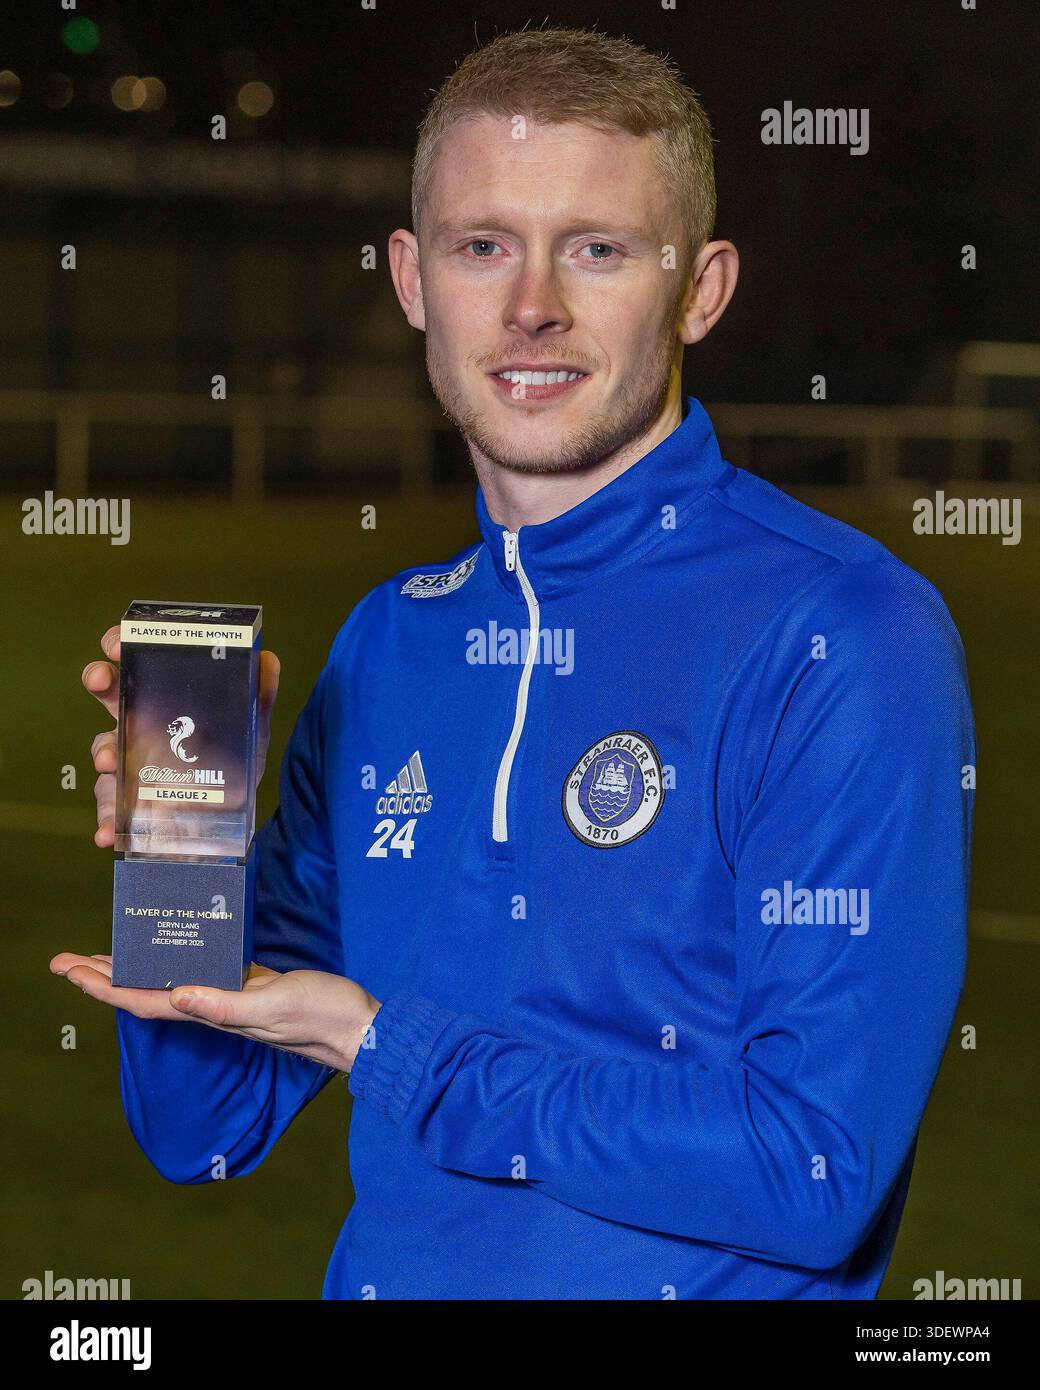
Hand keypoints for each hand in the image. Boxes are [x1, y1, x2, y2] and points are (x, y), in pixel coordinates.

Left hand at [49, 954, 380, 1072]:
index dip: (101, 986)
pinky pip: (197, 971)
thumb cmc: (321, 1016)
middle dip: (102, 976)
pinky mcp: (248, 984)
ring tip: (103, 953)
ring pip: (165, 982)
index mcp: (212, 1012)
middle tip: (65, 958)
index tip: (68, 969)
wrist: (358, 1026)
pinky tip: (172, 945)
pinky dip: (174, 958)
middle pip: (143, 993)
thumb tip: (177, 995)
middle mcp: (212, 1007)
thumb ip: (228, 1004)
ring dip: (131, 970)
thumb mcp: (275, 1006)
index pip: (142, 1001)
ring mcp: (229, 996)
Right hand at [83, 624, 281, 847]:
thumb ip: (258, 698)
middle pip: (109, 692)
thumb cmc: (229, 763)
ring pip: (104, 747)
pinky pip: (109, 811)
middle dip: (99, 678)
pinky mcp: (123, 801)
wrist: (225, 820)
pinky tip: (107, 833)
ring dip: (103, 751)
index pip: (135, 663)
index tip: (120, 642)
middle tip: (100, 676)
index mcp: (163, 699)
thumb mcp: (249, 730)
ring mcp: (125, 762)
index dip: (121, 646)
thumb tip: (268, 659)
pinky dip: (105, 822)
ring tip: (110, 762)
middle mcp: (138, 725)